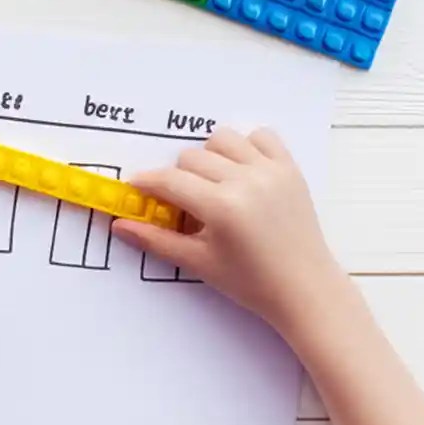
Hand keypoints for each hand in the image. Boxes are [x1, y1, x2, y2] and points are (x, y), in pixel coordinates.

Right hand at [113, 127, 340, 338]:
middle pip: (192, 157)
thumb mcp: (199, 262)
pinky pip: (261, 136)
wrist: (304, 288)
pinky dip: (246, 147)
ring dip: (210, 156)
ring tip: (213, 184)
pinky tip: (242, 172)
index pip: (170, 181)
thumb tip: (119, 226)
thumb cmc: (251, 282)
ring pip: (223, 139)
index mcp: (221, 207)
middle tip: (185, 204)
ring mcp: (270, 171)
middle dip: (179, 177)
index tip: (137, 187)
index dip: (147, 182)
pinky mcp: (290, 168)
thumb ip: (156, 240)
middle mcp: (245, 181)